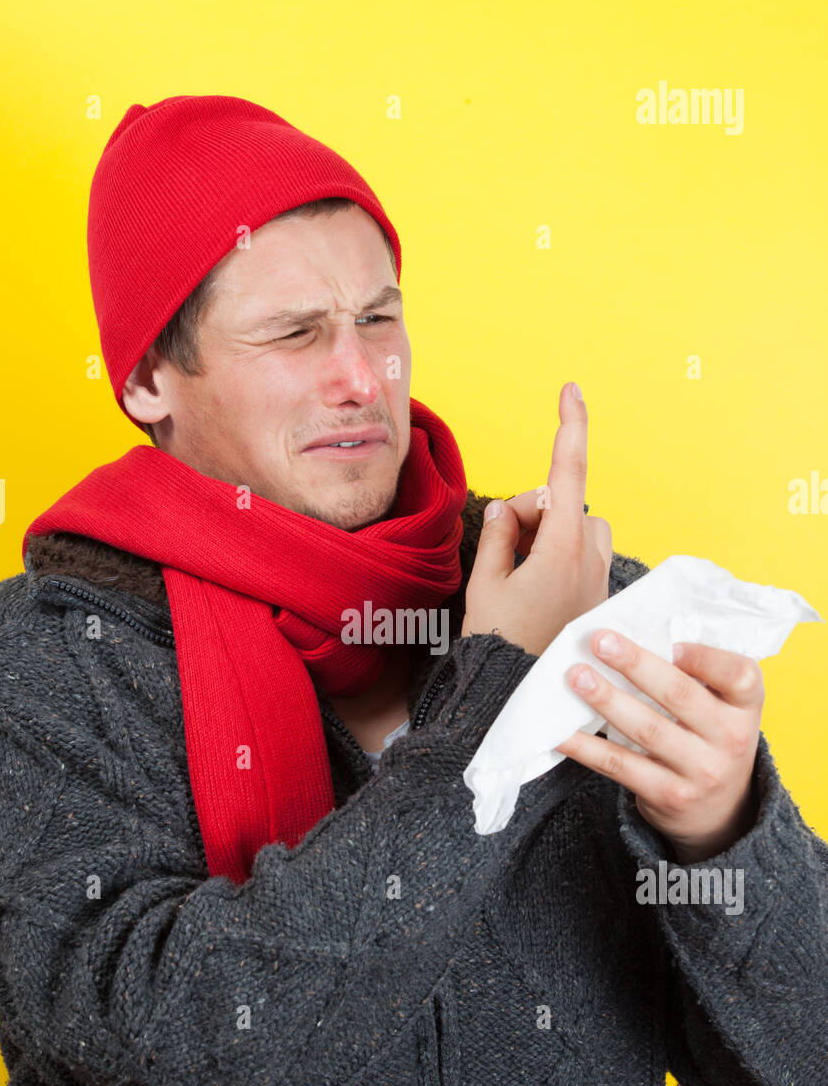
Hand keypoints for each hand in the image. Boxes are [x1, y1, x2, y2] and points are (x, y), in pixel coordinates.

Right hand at [461, 382, 612, 658]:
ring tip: (519, 568)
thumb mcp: (486, 583)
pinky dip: (558, 552)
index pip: (567, 471)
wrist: (521, 695)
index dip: (570, 426)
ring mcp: (598, 578)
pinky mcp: (598, 595)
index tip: (572, 390)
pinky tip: (534, 585)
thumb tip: (509, 509)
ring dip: (550, 531)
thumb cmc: (499, 642)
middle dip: (533, 512)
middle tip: (503, 547)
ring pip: (579, 526)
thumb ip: (500, 534)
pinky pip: (584, 552)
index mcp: (561, 548)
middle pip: (565, 503)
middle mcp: (589, 557)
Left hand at [554, 630, 763, 862]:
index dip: (705, 657)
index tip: (670, 643)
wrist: (720, 815)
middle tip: (600, 641)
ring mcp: (699, 771)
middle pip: (680, 695)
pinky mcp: (667, 795)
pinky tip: (561, 732)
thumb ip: (700, 678)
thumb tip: (637, 635)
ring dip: (606, 700)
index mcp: (746, 708)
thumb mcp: (725, 710)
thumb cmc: (712, 740)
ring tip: (577, 676)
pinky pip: (620, 766)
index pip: (740, 676)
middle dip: (636, 664)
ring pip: (646, 729)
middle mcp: (730, 740)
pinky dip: (587, 748)